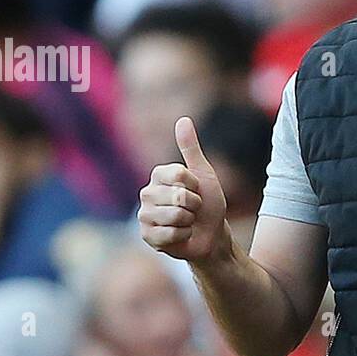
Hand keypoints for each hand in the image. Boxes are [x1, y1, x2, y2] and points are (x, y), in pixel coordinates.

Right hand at [138, 116, 228, 263]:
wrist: (211, 234)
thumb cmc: (208, 203)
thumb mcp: (203, 173)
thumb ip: (191, 148)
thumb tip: (183, 119)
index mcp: (158, 175)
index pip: (180, 174)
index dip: (195, 185)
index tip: (196, 190)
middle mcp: (147, 193)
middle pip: (178, 196)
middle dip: (195, 205)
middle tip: (193, 209)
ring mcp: (144, 215)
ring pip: (175, 215)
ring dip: (190, 221)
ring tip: (187, 221)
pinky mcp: (147, 236)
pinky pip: (170, 233)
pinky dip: (183, 235)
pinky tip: (181, 235)